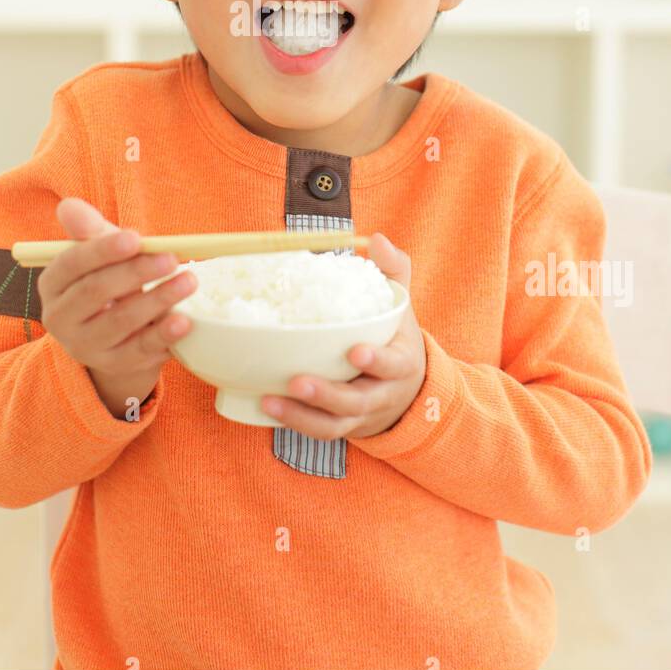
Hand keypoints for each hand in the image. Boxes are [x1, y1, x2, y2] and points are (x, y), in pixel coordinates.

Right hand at [39, 198, 197, 406]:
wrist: (115, 338)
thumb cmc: (108, 285)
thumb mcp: (99, 257)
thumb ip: (89, 232)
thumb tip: (70, 206)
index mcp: (52, 285)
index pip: (71, 264)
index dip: (102, 250)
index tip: (135, 238)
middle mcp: (61, 318)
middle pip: (95, 292)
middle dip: (135, 272)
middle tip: (171, 258)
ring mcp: (86, 346)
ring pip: (120, 321)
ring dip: (157, 299)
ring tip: (189, 281)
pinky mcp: (114, 365)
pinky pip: (140, 350)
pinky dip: (163, 335)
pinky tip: (184, 321)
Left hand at [260, 233, 426, 438]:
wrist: (405, 390)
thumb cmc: (394, 336)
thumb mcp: (399, 303)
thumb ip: (392, 270)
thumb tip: (376, 239)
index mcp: (400, 362)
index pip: (393, 365)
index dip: (376, 362)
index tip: (354, 352)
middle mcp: (381, 394)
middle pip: (358, 402)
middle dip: (327, 395)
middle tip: (297, 381)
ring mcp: (359, 415)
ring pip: (334, 424)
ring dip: (301, 416)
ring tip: (269, 400)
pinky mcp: (339, 426)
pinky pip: (318, 431)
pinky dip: (293, 422)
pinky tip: (265, 405)